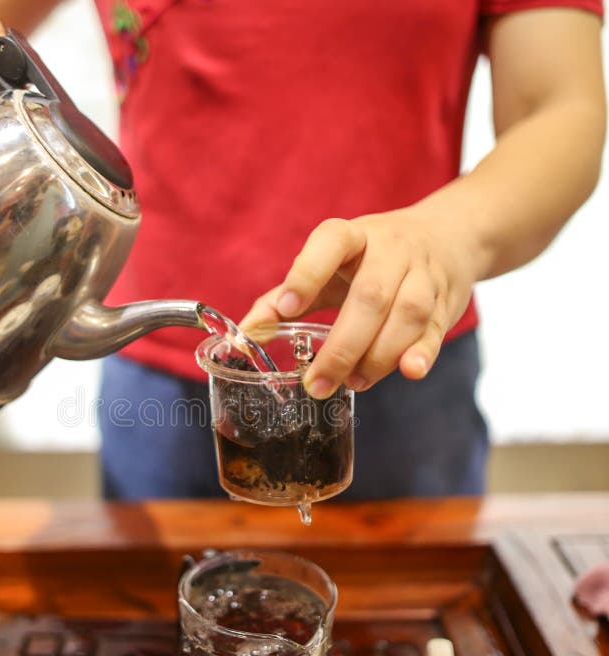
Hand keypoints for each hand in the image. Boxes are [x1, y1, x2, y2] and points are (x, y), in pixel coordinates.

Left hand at [240, 207, 483, 397]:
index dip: (306, 274)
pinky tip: (409, 371)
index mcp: (352, 235)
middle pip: (370, 296)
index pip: (329, 244)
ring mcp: (424, 273)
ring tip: (353, 382)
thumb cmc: (369, 258)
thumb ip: (284, 297)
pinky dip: (423, 352)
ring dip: (378, 355)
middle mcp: (391, 249)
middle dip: (342, 346)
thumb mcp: (327, 266)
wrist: (447, 236)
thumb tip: (244, 334)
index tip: (285, 308)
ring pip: (407, 313)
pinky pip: (437, 328)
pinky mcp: (448, 300)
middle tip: (318, 383)